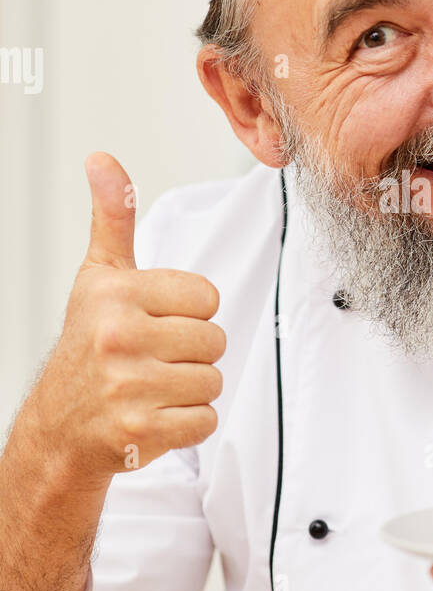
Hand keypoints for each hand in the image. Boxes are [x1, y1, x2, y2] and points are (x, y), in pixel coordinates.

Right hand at [23, 153, 224, 488]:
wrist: (60, 427)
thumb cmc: (87, 348)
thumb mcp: (98, 277)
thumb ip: (113, 219)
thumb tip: (103, 160)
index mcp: (116, 294)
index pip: (207, 296)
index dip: (188, 312)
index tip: (155, 322)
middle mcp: (119, 337)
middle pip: (214, 339)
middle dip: (191, 352)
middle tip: (154, 359)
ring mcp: (129, 386)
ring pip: (213, 380)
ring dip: (191, 388)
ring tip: (154, 386)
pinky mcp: (142, 430)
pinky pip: (205, 418)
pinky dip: (188, 422)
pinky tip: (156, 414)